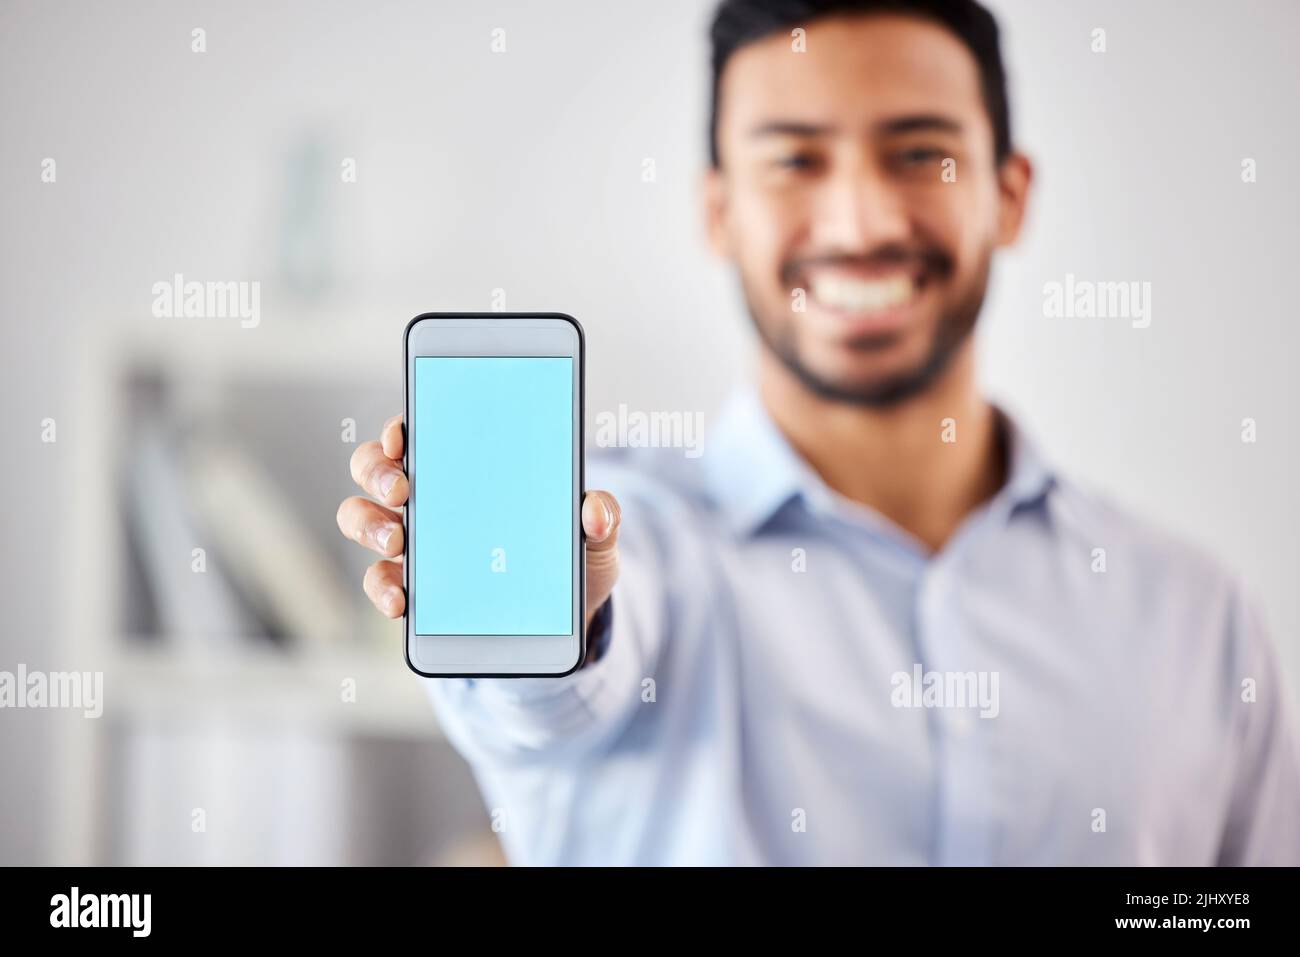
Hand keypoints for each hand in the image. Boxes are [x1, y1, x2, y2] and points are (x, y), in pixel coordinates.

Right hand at [336, 416, 621, 630]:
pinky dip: (382, 589)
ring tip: (398, 542)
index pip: (418, 431)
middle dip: (378, 471)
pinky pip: (380, 581)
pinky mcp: (411, 587)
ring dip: (369, 525)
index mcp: (465, 467)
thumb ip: (601, 517)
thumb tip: (594, 510)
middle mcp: (427, 497)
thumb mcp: (594, 536)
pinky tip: (401, 599)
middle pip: (375, 467)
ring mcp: (413, 542)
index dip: (401, 426)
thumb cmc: (572, 558)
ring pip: (361, 518)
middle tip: (403, 489)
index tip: (404, 434)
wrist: (567, 619)